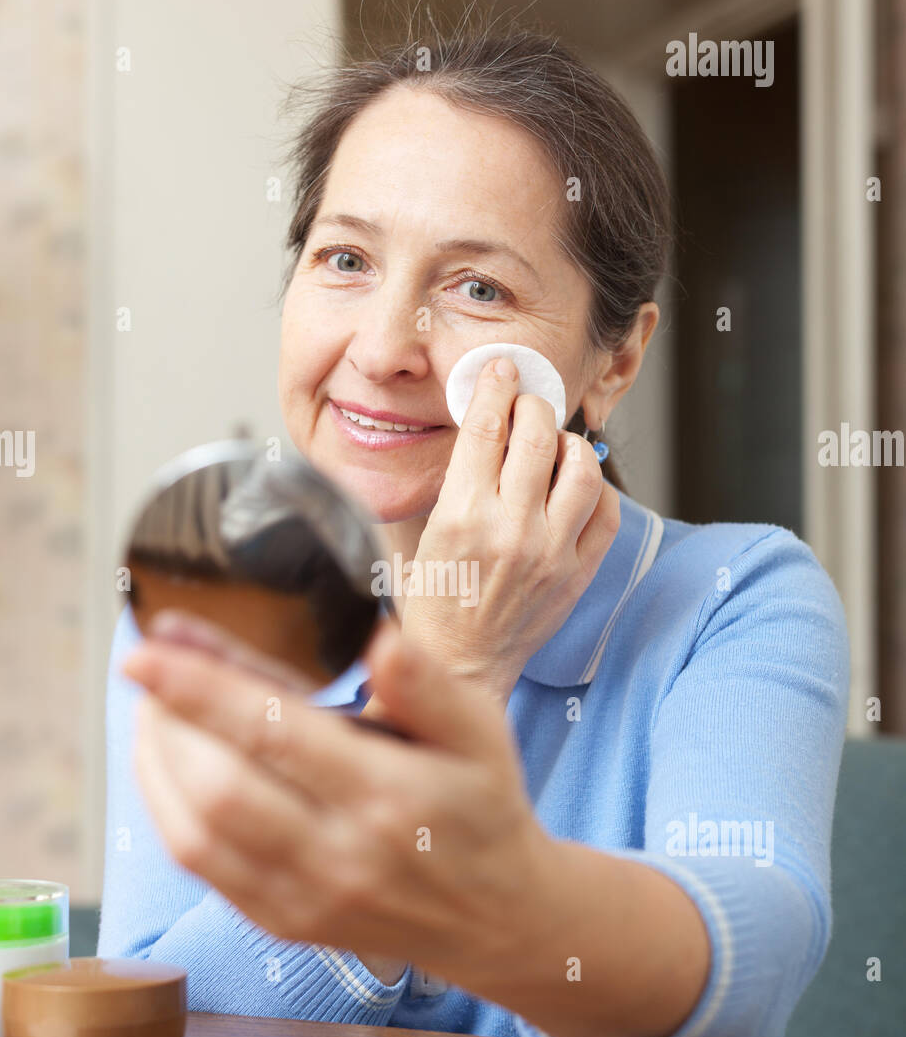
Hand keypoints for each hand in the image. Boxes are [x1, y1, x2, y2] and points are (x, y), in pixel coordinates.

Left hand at [120, 616, 555, 992]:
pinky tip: (169, 766)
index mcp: (391, 796)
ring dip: (155, 765)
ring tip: (152, 710)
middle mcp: (341, 856)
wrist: (495, 917)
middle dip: (165, 721)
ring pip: (194, 835)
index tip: (147, 651)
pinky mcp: (281, 924)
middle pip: (218, 789)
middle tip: (149, 669)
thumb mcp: (481, 732)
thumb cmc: (481, 805)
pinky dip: (166, 809)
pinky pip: (200, 868)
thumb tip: (379, 638)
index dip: (201, 689)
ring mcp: (305, 899)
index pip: (275, 735)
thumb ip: (428, 685)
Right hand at [399, 356, 619, 701]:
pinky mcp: (577, 575)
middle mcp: (511, 531)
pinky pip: (608, 514)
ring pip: (583, 468)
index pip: (485, 427)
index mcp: (461, 516)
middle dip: (533, 406)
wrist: (459, 666)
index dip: (495, 387)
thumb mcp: (428, 533)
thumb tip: (492, 426)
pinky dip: (597, 490)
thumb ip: (461, 480)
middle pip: (538, 436)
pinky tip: (576, 488)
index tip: (501, 370)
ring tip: (554, 446)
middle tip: (527, 406)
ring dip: (570, 444)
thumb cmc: (434, 600)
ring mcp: (551, 554)